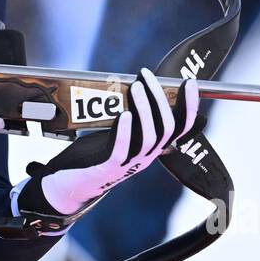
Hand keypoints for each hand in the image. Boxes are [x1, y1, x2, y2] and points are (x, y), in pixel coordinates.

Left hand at [18, 69, 199, 215]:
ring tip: (136, 87)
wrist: (69, 184)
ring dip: (144, 110)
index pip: (180, 128)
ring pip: (147, 138)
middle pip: (166, 129)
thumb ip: (131, 117)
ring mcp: (128, 164)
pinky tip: (124, 115)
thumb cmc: (94, 155)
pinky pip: (120, 150)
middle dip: (159, 99)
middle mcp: (145, 157)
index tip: (190, 83)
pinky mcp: (108, 167)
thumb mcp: (118, 133)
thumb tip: (140, 88)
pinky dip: (124, 132)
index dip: (189, 107)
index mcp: (152, 148)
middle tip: (147, 76)